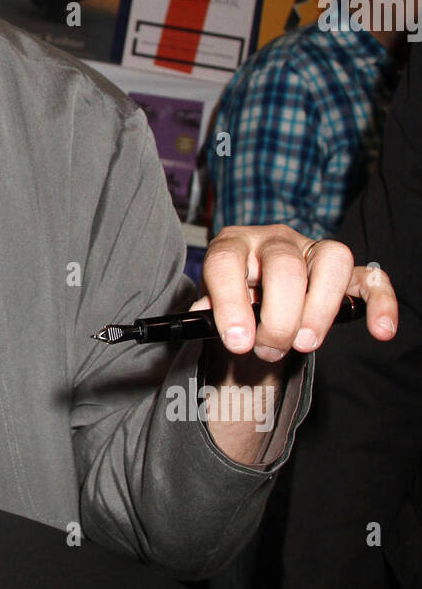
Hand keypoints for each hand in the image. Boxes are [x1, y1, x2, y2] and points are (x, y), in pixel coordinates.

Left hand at [199, 224, 396, 361]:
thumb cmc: (233, 299)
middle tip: (270, 349)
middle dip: (279, 317)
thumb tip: (206, 320)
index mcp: (233, 244)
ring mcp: (312, 251)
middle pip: (283, 265)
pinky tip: (380, 330)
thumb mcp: (212, 305)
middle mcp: (274, 239)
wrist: (255, 293)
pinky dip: (381, 302)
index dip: (230, 302)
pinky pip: (371, 278)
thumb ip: (210, 312)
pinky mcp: (345, 271)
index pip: (226, 262)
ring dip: (320, 308)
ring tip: (305, 343)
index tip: (238, 341)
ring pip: (332, 259)